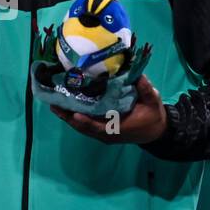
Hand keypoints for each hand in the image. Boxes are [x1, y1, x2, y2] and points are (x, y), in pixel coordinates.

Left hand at [49, 74, 167, 144]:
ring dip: (68, 116)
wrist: (156, 131)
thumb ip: (146, 90)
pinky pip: (84, 124)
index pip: (99, 127)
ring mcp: (103, 133)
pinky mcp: (101, 129)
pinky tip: (65, 106)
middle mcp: (107, 133)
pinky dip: (74, 116)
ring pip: (81, 126)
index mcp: (118, 128)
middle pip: (83, 127)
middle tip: (54, 103)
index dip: (87, 122)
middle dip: (68, 116)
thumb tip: (139, 75)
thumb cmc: (153, 116)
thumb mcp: (153, 102)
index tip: (76, 115)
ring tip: (54, 103)